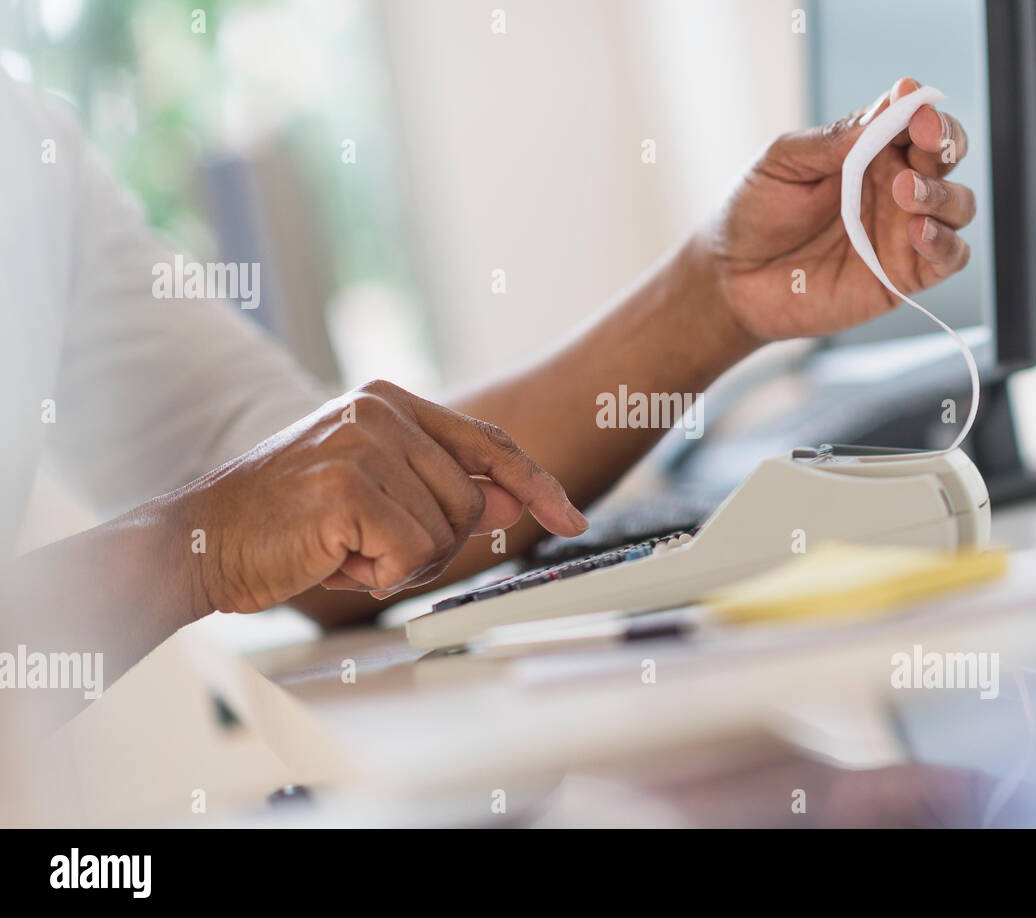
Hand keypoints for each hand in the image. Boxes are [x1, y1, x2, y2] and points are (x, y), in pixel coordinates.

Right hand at [174, 379, 587, 613]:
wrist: (198, 542)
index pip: (487, 443)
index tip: (570, 517)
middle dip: (432, 546)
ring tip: (343, 547)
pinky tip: (333, 557)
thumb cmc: (284, 524)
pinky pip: (414, 553)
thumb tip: (515, 500)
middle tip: (368, 548)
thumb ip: (445, 493)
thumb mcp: (375, 501)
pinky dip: (379, 574)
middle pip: (472, 500)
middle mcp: (380, 408)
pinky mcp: (350, 483)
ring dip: (402, 562)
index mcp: (388, 401)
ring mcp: (365, 441)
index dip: (535, 485)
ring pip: (447, 530)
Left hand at [702, 76, 974, 341]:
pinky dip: (946, 243)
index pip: (914, 120)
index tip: (912, 103)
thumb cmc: (754, 214)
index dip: (921, 109)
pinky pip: (949, 258)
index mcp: (869, 151)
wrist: (731, 279)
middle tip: (924, 141)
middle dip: (944, 143)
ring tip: (906, 191)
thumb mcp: (783, 162)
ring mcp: (902, 232)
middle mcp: (894, 187)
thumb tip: (888, 109)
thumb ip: (835, 140)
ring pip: (958, 205)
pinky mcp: (902, 277)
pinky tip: (918, 233)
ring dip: (943, 193)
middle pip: (947, 156)